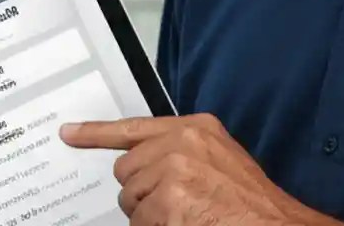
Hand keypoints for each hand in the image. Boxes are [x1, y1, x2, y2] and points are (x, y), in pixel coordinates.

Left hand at [60, 113, 342, 225]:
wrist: (274, 225)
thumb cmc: (250, 201)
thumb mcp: (219, 159)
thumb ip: (181, 153)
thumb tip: (143, 165)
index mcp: (195, 128)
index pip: (134, 127)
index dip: (95, 133)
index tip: (69, 133)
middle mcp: (181, 143)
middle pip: (127, 170)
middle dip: (140, 191)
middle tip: (173, 204)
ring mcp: (173, 172)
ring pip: (130, 199)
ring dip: (149, 216)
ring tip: (187, 216)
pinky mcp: (169, 202)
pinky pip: (140, 222)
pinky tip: (186, 224)